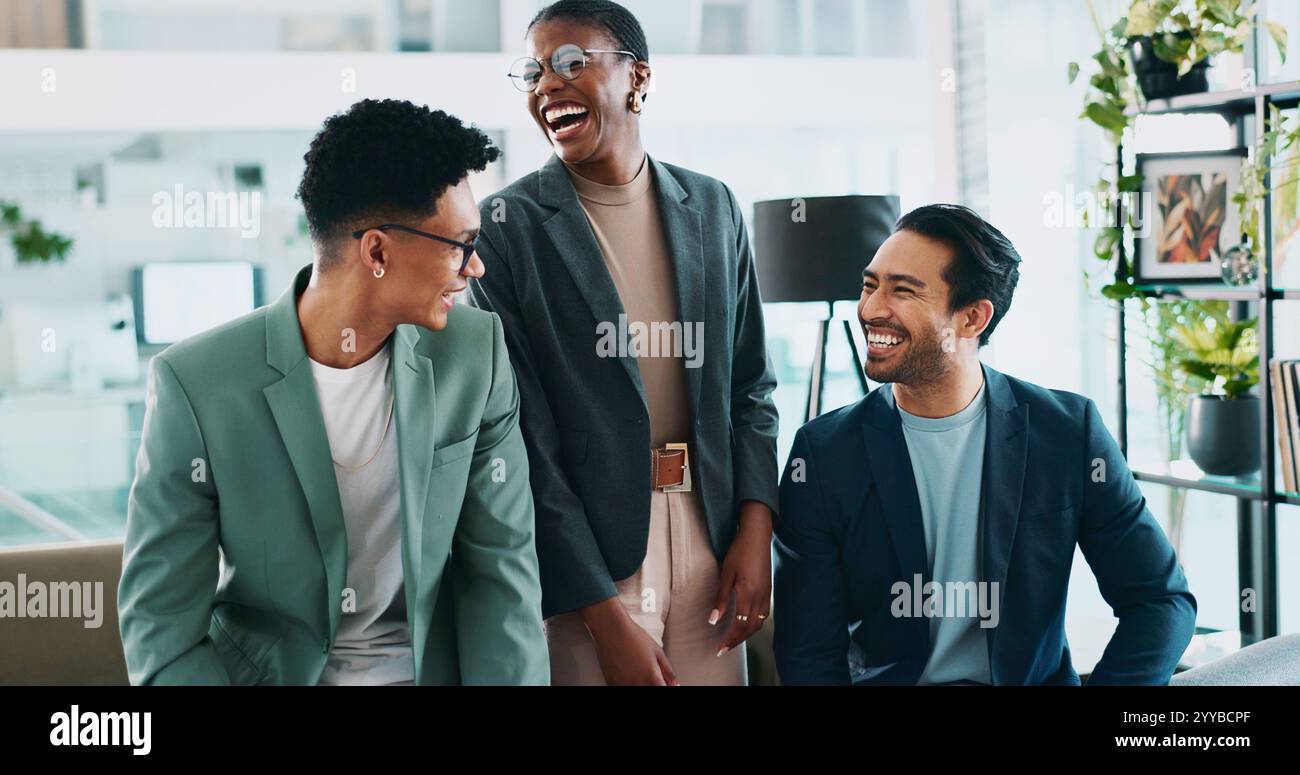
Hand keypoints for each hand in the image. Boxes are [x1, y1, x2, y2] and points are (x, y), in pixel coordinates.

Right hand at [580, 597, 677, 685]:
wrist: (612, 630)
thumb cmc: (633, 637)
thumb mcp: (658, 652)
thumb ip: (668, 671)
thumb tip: (675, 684)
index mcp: (652, 678)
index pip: (663, 690)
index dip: (663, 684)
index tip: (664, 681)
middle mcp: (637, 685)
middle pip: (650, 689)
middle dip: (653, 683)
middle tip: (651, 673)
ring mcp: (624, 685)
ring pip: (636, 688)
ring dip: (641, 683)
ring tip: (638, 670)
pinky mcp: (612, 683)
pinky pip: (624, 686)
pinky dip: (629, 682)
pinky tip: (629, 672)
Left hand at [710, 500, 772, 656]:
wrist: (757, 536)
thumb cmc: (739, 552)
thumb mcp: (726, 574)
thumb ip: (721, 599)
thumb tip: (714, 621)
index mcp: (748, 593)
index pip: (739, 625)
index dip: (730, 639)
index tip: (720, 649)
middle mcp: (760, 597)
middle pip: (750, 628)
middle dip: (737, 641)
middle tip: (724, 649)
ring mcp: (767, 594)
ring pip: (758, 623)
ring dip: (746, 634)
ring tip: (733, 640)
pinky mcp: (769, 590)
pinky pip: (763, 615)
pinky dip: (754, 625)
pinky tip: (746, 625)